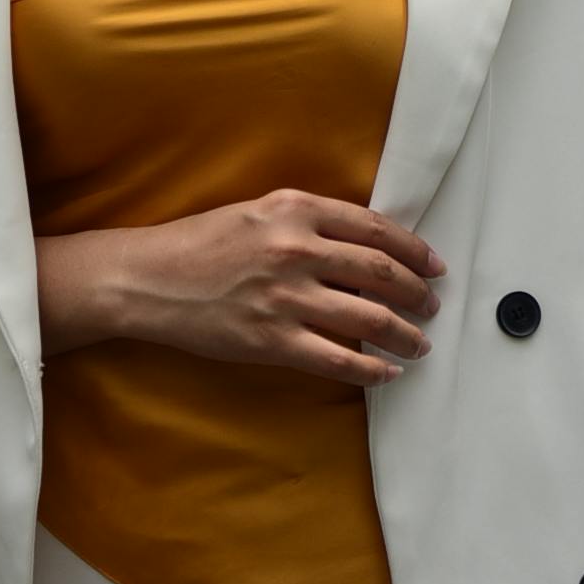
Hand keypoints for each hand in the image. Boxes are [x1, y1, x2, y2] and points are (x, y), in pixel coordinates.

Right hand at [38, 190, 443, 383]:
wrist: (149, 278)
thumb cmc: (200, 243)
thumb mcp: (258, 211)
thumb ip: (308, 222)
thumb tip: (362, 247)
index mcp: (296, 209)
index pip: (375, 229)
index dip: (414, 250)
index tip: (434, 265)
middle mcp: (297, 249)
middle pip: (382, 272)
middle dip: (418, 294)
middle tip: (432, 306)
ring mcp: (286, 296)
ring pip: (370, 318)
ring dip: (405, 334)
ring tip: (420, 344)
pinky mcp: (272, 339)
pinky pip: (338, 359)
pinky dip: (371, 369)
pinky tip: (387, 373)